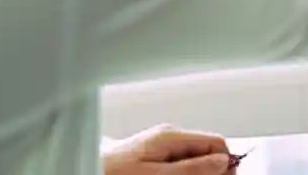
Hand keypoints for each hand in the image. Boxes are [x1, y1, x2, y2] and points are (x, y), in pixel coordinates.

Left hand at [101, 125, 232, 174]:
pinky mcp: (151, 156)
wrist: (81, 169)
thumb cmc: (112, 173)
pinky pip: (177, 164)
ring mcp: (159, 146)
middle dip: (210, 171)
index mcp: (172, 136)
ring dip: (195, 174)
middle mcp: (168, 136)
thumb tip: (223, 161)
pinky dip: (181, 174)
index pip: (216, 142)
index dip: (226, 163)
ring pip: (192, 160)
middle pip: (206, 152)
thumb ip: (191, 168)